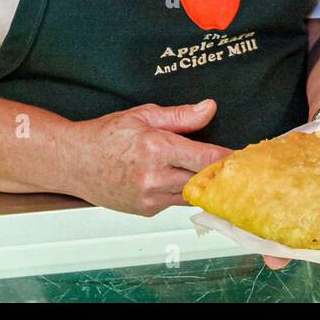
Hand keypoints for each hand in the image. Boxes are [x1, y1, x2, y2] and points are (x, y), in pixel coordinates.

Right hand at [67, 99, 229, 215]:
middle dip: (222, 175)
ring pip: (193, 196)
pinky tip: (184, 179)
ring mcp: (150, 198)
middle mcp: (154, 177)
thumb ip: (181, 115)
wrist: (73, 162)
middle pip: (204, 182)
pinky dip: (183, 191)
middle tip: (239, 168)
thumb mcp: (144, 115)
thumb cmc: (105, 136)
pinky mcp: (146, 210)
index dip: (230, 159)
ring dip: (204, 186)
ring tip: (215, 173)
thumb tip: (209, 108)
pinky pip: (176, 202)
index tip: (246, 158)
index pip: (206, 159)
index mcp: (156, 148)